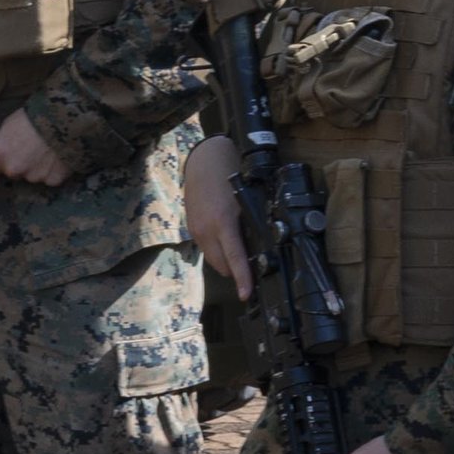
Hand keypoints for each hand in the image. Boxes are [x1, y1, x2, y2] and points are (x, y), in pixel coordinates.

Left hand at [0, 109, 71, 193]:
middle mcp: (14, 169)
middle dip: (21, 164)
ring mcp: (35, 176)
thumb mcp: (9, 126)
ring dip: (39, 166)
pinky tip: (57, 154)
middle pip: (14, 173)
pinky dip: (54, 170)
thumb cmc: (34, 115)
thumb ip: (1, 147)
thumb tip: (1, 156)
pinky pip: (51, 178)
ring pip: (34, 176)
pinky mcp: (54, 179)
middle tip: (31, 146)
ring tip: (47, 147)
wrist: (63, 116)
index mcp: (0, 155)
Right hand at [186, 134, 250, 298]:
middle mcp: (206, 230)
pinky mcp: (192, 228)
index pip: (234, 258)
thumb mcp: (246, 198)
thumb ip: (250, 222)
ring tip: (240, 251)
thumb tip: (261, 245)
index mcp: (223, 222)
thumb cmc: (229, 173)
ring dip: (226, 261)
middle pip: (222, 266)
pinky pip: (206, 249)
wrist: (203, 159)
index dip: (242, 279)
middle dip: (236, 271)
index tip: (246, 294)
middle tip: (252, 269)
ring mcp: (196, 230)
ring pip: (213, 259)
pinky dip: (218, 250)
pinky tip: (226, 239)